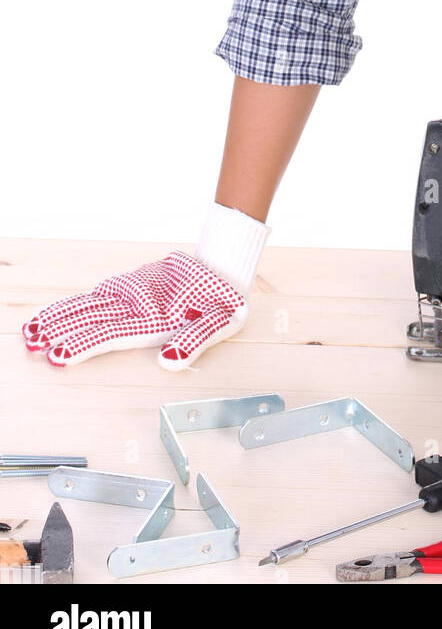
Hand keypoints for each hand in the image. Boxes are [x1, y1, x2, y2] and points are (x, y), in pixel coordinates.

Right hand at [22, 251, 247, 370]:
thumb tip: (169, 361)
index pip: (110, 333)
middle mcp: (137, 302)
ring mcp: (133, 290)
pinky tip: (60, 311)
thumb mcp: (218, 324)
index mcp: (153, 316)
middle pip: (90, 317)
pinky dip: (76, 303)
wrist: (224, 266)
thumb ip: (193, 342)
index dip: (83, 345)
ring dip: (60, 314)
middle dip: (58, 328)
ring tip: (33, 327)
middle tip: (30, 340)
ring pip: (89, 303)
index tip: (58, 354)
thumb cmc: (220, 301)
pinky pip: (98, 294)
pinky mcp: (133, 283)